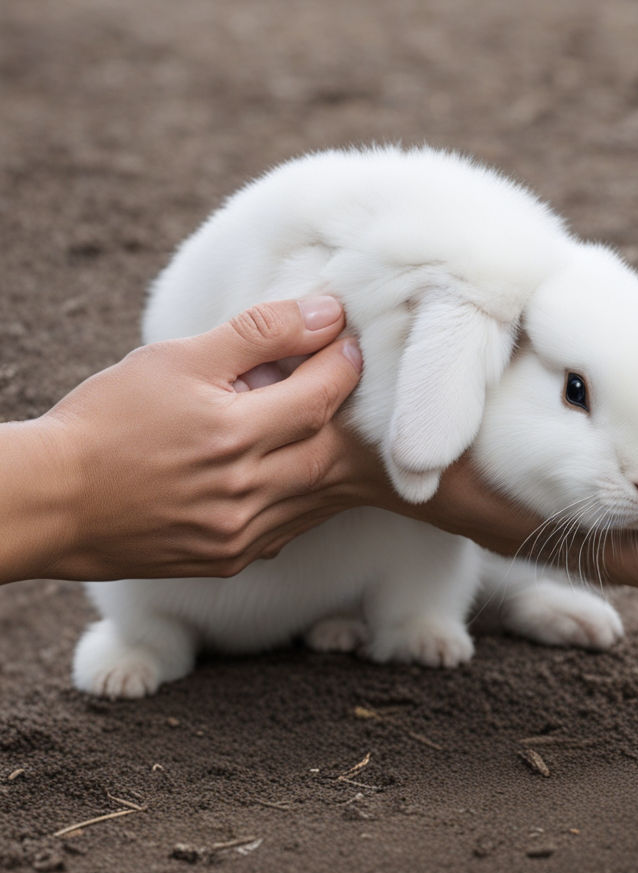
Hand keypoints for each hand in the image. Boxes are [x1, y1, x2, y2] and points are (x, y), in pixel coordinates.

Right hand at [2, 297, 362, 581]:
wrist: (50, 501)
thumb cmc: (107, 420)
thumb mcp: (177, 359)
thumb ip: (259, 333)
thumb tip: (326, 313)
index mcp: (232, 435)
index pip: (320, 396)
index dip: (343, 366)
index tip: (347, 343)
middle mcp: (243, 493)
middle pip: (331, 453)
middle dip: (349, 416)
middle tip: (351, 385)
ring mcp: (238, 534)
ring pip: (318, 497)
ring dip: (334, 462)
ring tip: (335, 427)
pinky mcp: (229, 560)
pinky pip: (291, 530)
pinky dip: (306, 500)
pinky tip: (299, 475)